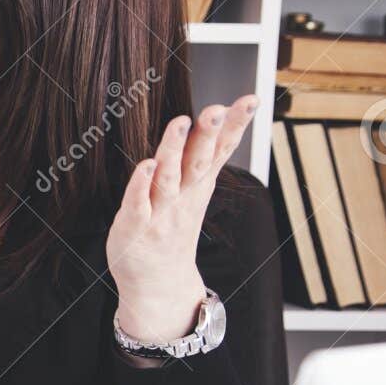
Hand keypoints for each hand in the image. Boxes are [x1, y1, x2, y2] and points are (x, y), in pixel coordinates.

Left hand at [107, 94, 256, 341]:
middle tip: (216, 109)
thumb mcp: (198, 191)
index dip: (235, 125)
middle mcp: (183, 197)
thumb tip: (223, 119)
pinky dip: (141, 185)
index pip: (220, 150)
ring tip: (181, 122)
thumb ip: (205, 156)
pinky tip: (145, 165)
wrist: (159, 284)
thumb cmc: (174, 230)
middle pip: (198, 161)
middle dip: (208, 134)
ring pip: (168, 177)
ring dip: (173, 150)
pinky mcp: (135, 226)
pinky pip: (138, 203)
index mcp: (199, 186)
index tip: (250, 100)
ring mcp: (160, 212)